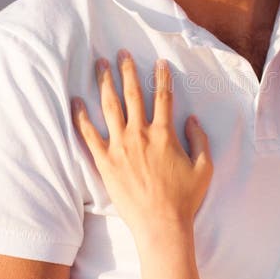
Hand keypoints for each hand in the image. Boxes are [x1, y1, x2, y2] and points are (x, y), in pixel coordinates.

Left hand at [72, 53, 211, 240]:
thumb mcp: (204, 166)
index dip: (161, 77)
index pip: (162, 97)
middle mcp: (140, 134)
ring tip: (99, 65)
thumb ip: (199, 139)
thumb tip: (192, 119)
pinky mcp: (105, 162)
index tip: (158, 62)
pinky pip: (89, 135)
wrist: (161, 224)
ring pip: (109, 107)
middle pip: (132, 94)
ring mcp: (120, 147)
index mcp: (164, 133)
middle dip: (127, 71)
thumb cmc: (184, 198)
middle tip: (121, 53)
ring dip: (104, 83)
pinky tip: (75, 101)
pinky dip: (81, 117)